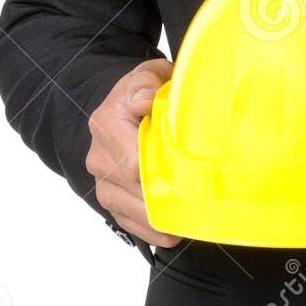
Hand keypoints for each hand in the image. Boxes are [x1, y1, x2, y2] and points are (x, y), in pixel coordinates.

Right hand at [85, 58, 179, 246]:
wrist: (121, 109)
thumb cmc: (142, 92)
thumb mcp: (147, 75)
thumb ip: (147, 83)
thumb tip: (147, 101)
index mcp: (106, 125)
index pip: (134, 161)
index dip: (166, 170)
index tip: (195, 173)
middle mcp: (100, 158)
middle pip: (138, 191)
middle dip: (172, 195)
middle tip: (205, 199)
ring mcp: (104, 183)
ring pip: (136, 213)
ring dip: (166, 217)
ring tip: (195, 214)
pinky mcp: (112, 202)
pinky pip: (133, 226)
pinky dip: (157, 230)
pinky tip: (177, 227)